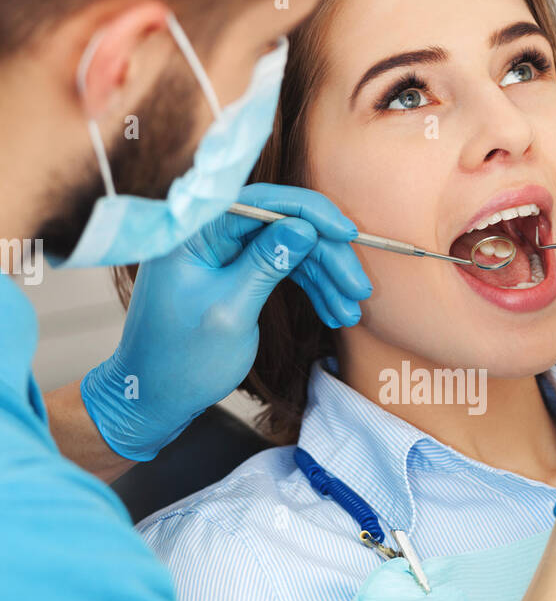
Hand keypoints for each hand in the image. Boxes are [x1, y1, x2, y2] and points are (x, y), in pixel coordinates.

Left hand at [81, 184, 371, 460]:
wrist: (152, 399)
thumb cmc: (180, 361)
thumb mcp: (230, 312)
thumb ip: (265, 264)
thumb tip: (303, 227)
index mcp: (194, 234)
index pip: (261, 201)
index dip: (310, 213)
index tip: (347, 233)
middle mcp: (208, 236)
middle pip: (281, 225)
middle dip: (325, 256)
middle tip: (359, 289)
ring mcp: (221, 255)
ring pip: (287, 249)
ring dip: (324, 278)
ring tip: (350, 312)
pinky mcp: (233, 275)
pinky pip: (280, 269)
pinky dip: (308, 289)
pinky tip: (334, 311)